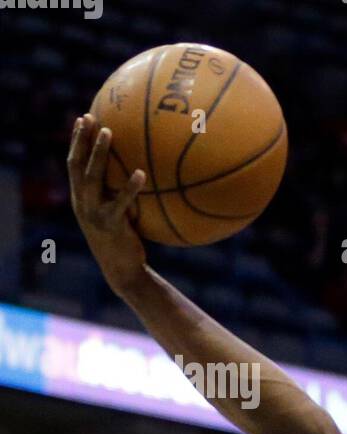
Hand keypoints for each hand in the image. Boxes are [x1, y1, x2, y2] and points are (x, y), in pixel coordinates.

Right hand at [67, 113, 148, 297]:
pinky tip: (141, 173)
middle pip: (77, 164)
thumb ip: (118, 196)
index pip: (74, 163)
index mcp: (81, 198)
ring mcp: (94, 213)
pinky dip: (129, 187)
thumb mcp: (117, 215)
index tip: (83, 118)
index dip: (77, 141)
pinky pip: (120, 202)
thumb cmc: (124, 241)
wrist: (122, 270)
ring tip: (110, 132)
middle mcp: (82, 203)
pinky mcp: (110, 225)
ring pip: (92, 177)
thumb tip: (140, 172)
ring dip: (99, 153)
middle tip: (90, 117)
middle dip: (82, 139)